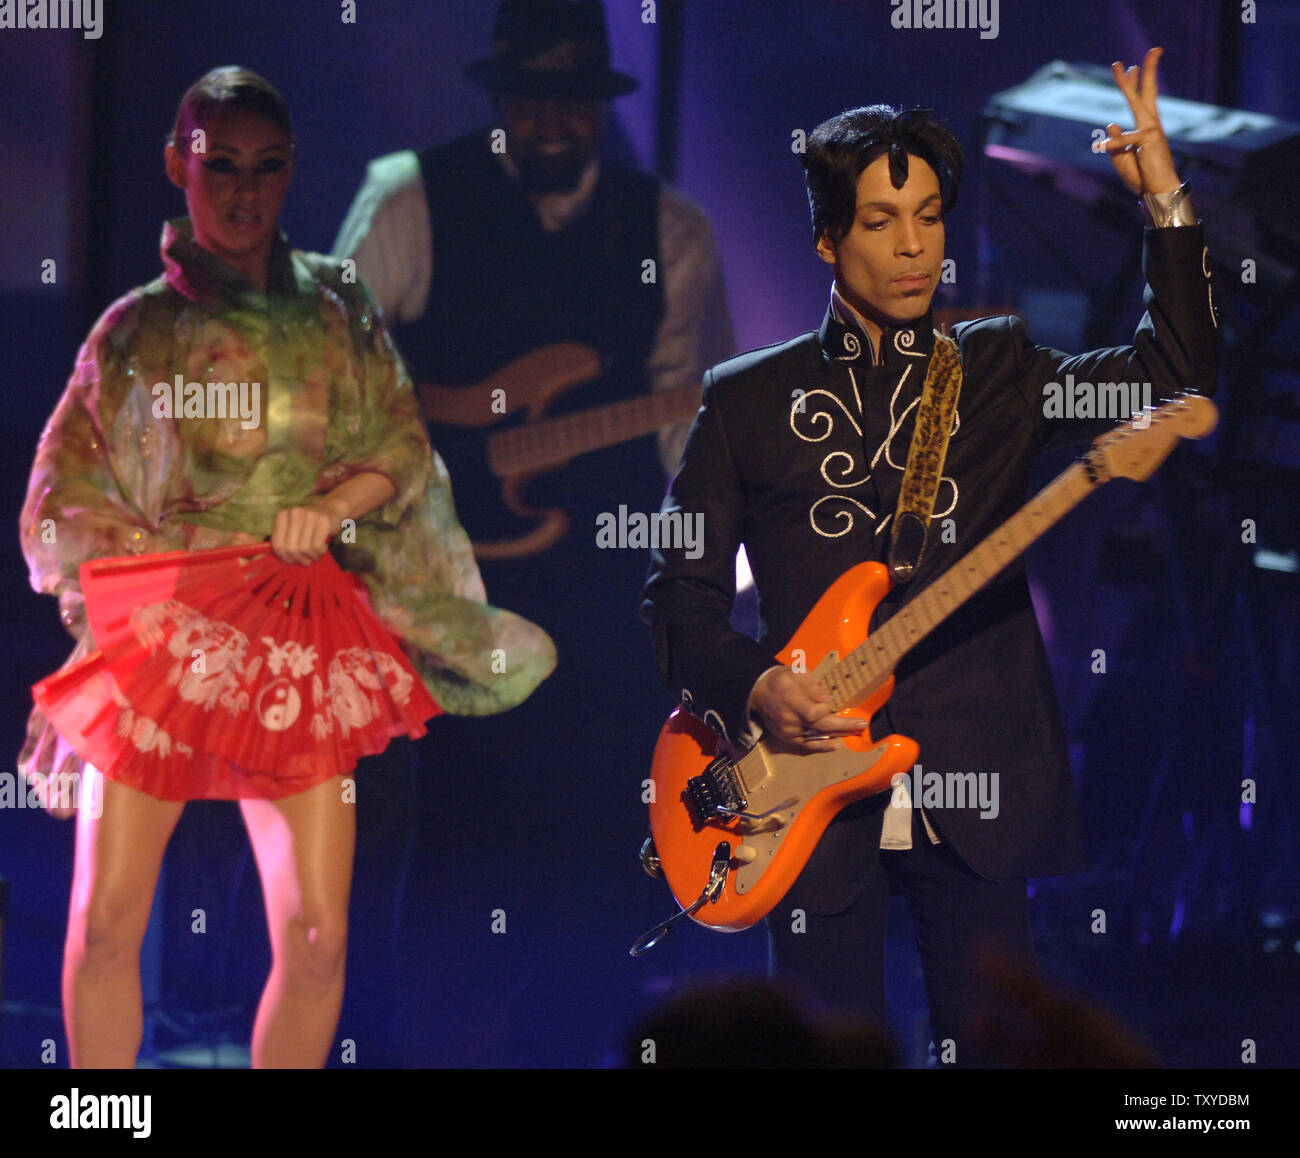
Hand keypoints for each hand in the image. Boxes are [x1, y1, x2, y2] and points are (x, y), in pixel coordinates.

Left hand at [270, 497, 343, 564]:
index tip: (293, 560)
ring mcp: (310, 516)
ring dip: (312, 556)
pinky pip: (317, 546)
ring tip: (315, 555)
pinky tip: (323, 548)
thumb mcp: (293, 528)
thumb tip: (283, 559)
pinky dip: (320, 552)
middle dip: (299, 558)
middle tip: (306, 560)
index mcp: (283, 515)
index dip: (285, 557)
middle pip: (291, 548)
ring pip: (304, 548)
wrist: (330, 510)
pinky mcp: (323, 521)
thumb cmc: (309, 525)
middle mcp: (295, 513)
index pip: (278, 544)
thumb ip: (284, 541)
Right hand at [748, 665, 868, 752]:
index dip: (826, 710)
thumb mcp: (795, 673)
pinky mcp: (788, 738)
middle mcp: (789, 719)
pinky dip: (823, 745)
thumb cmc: (780, 680)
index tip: (835, 703)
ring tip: (856, 731)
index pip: (813, 712)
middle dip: (843, 725)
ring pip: (816, 736)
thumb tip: (828, 699)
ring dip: (838, 734)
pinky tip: (837, 744)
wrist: (757, 693)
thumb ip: (812, 685)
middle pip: (819, 726)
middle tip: (861, 724)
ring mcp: (788, 731)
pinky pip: (808, 745)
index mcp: (791, 699)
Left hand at [1098, 46, 1181, 194]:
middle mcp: (1150, 123)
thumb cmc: (1141, 175)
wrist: (1157, 190)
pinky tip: (1100, 147)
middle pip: (1147, 92)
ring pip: (1140, 101)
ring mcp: (1152, 129)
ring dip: (1128, 84)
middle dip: (1146, 70)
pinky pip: (1126, 138)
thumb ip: (1116, 141)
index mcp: (1144, 127)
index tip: (1129, 67)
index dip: (1133, 83)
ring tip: (1122, 67)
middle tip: (1152, 49)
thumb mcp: (1121, 157)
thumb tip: (1110, 122)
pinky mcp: (1150, 139)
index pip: (1140, 100)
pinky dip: (1113, 143)